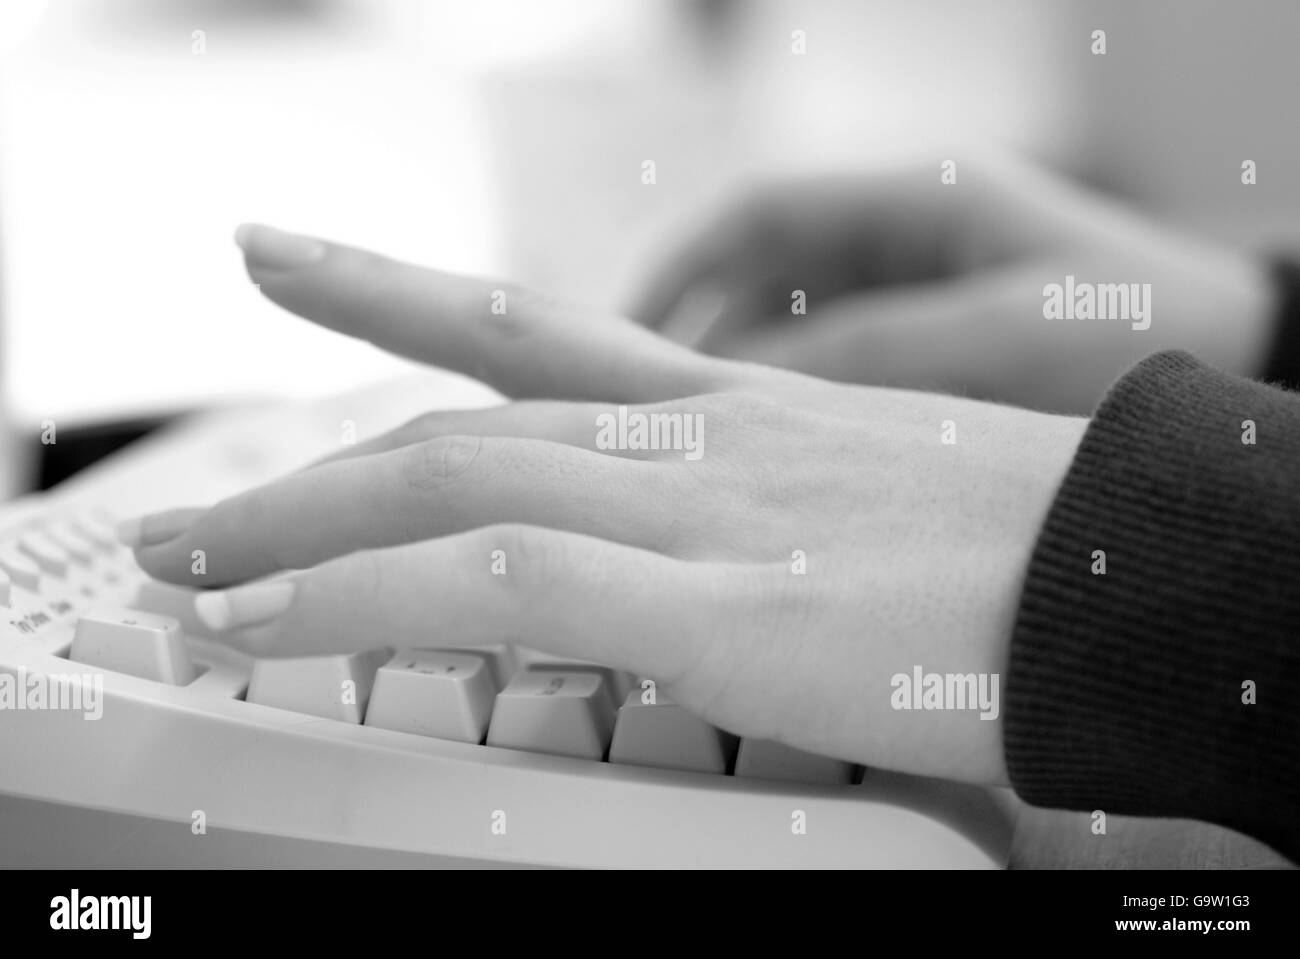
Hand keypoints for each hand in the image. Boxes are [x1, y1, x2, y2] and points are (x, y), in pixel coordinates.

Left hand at [128, 224, 1086, 785]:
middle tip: (193, 508)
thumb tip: (705, 574)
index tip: (309, 271)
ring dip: (299, 529)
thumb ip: (767, 521)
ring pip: (456, 485)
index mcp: (737, 415)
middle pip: (462, 421)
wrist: (1149, 569)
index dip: (404, 299)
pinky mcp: (731, 602)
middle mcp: (705, 439)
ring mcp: (711, 510)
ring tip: (186, 574)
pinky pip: (510, 582)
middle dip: (311, 462)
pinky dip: (374, 599)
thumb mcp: (872, 508)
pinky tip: (278, 630)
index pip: (537, 335)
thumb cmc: (1035, 552)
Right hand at [626, 154, 1274, 412]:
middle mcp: (901, 243)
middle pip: (758, 278)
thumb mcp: (996, 335)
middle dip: (691, 336)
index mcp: (916, 201)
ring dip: (740, 383)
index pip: (758, 218)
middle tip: (640, 412)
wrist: (1230, 366)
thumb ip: (867, 355)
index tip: (620, 336)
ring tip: (691, 452)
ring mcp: (914, 299)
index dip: (678, 270)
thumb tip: (741, 390)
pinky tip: (770, 468)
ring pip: (790, 332)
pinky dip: (793, 415)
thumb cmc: (1131, 333)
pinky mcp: (931, 356)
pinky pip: (834, 376)